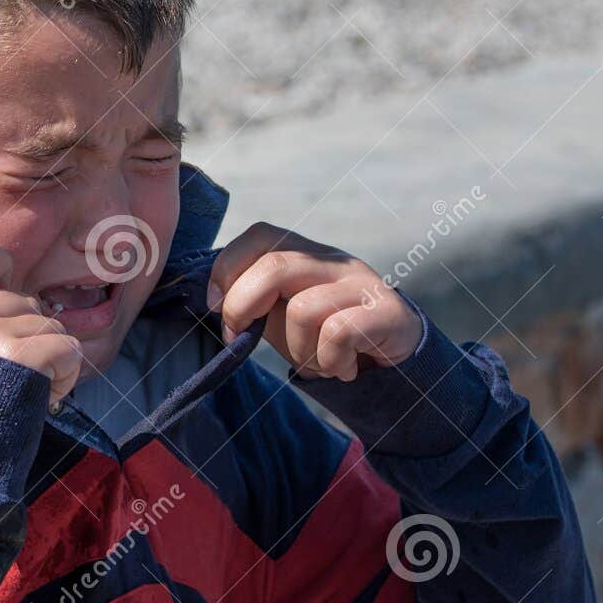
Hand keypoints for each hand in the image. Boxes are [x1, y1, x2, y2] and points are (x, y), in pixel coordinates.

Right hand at [0, 230, 84, 406]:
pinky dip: (67, 376)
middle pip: (24, 299)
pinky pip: (67, 348)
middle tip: (12, 380)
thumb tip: (10, 297)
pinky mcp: (19, 357)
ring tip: (24, 396)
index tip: (0, 289)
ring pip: (51, 326)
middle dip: (31, 337)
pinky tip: (44, 401)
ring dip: (51, 362)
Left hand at [207, 222, 420, 381]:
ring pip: (303, 310)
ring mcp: (361, 282)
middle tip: (241, 339)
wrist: (389, 358)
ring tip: (317, 360)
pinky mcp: (385, 310)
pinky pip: (337, 335)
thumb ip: (251, 301)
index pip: (260, 235)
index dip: (227, 269)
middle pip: (274, 266)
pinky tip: (343, 367)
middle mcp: (332, 260)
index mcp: (303, 254)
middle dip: (242, 307)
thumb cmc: (324, 335)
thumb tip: (213, 302)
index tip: (214, 307)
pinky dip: (330, 362)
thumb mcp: (281, 315)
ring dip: (299, 351)